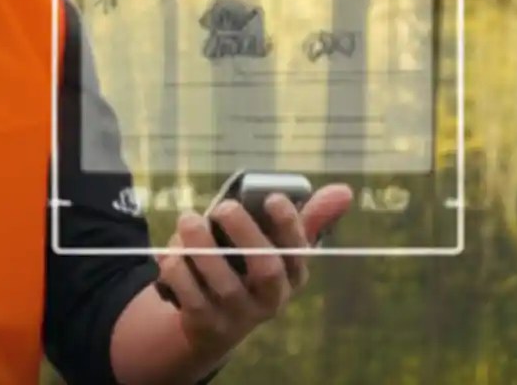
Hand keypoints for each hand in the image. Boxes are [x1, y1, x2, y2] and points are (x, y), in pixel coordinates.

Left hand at [155, 184, 352, 355]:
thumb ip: (305, 218)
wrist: (215, 323)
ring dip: (202, 248)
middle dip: (245, 234)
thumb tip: (345, 191)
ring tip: (188, 220)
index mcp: (293, 274)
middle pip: (266, 270)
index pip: (299, 251)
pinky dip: (178, 270)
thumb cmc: (248, 269)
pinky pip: (193, 298)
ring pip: (225, 285)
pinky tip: (171, 251)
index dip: (288, 225)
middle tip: (222, 207)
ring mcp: (240, 315)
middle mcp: (271, 298)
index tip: (271, 197)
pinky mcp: (208, 325)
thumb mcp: (276, 247)